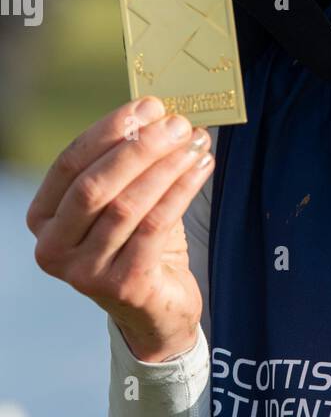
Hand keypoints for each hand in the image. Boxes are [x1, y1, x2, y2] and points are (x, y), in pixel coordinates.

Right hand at [26, 96, 214, 361]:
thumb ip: (127, 164)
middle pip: (95, 185)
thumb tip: (156, 113)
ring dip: (166, 167)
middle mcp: (54, 248)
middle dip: (139, 148)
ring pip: (127, 206)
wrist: (156, 310)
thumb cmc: (137, 245)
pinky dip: (181, 191)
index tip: (147, 106)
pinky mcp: (123, 286)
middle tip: (176, 124)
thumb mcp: (122, 201)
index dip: (109, 131)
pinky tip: (201, 168)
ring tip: (195, 142)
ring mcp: (85, 272)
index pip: (70, 163)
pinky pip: (155, 226)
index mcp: (44, 219)